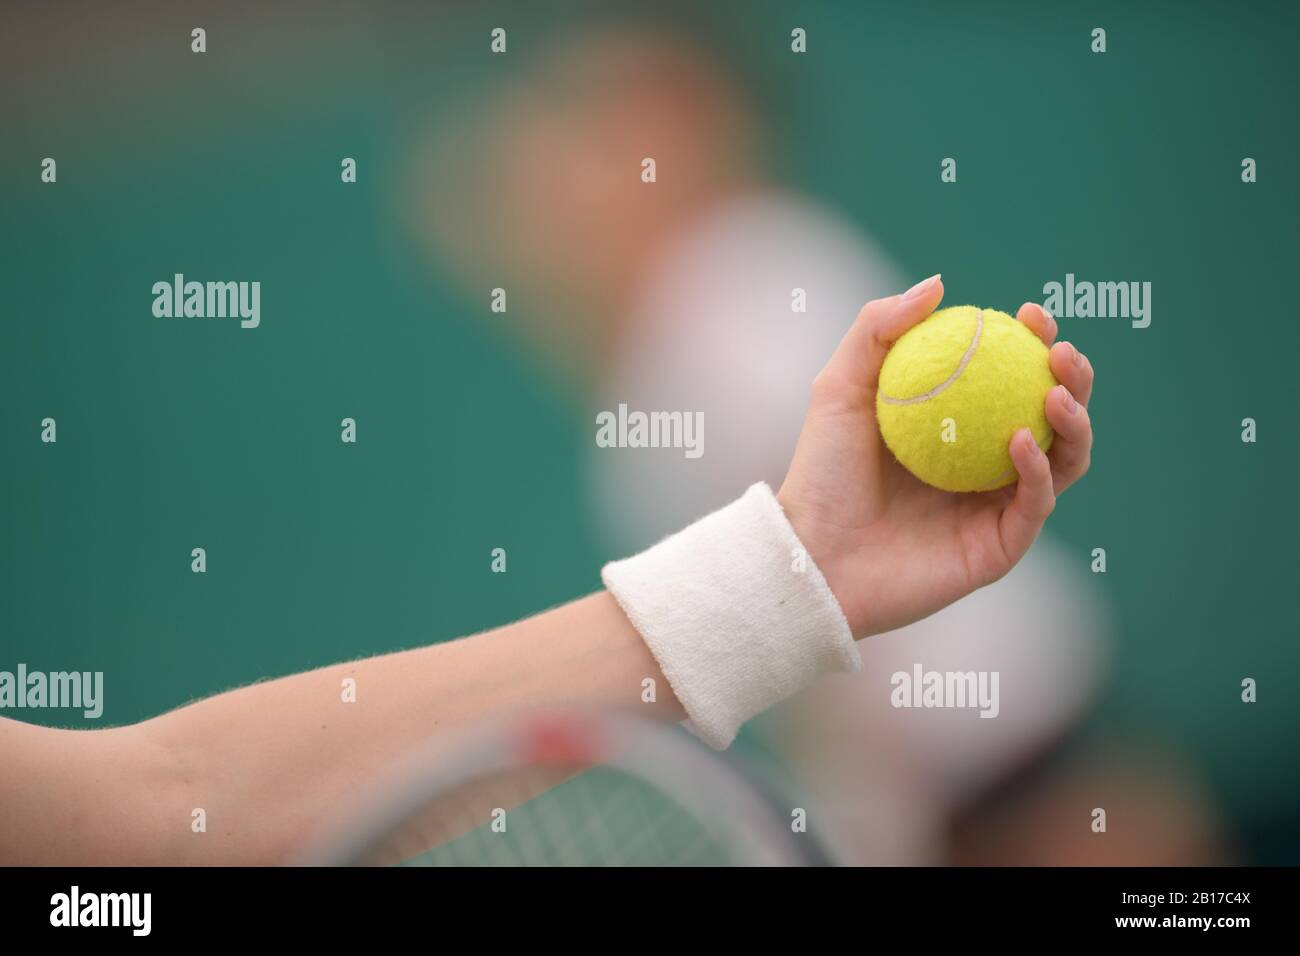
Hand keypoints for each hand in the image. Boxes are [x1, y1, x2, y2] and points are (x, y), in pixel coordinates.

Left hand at [777, 275, 1094, 638]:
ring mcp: (995, 507)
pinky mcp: (999, 548)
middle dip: (1073, 377)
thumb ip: (879, 328)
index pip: (1011, 377)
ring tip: (1057, 391)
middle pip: (1052, 416)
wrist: (814, 554)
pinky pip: (1036, 504)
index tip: (1031, 314)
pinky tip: (1020, 440)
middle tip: (1060, 352)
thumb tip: (940, 284)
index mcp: (956, 427)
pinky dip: (1038, 471)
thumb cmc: (821, 473)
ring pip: (1064, 460)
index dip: (1033, 343)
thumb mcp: (840, 387)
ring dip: (1074, 422)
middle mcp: (983, 465)